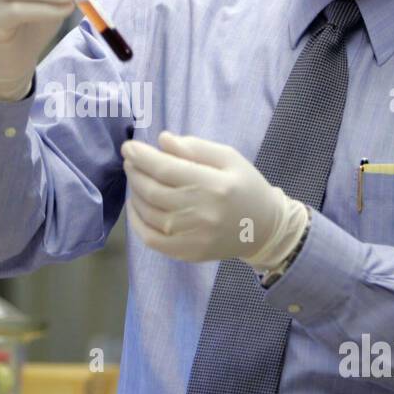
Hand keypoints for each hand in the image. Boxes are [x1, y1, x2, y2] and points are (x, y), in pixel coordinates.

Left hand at [121, 131, 308, 265]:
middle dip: (135, 172)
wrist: (264, 228)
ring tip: (135, 178)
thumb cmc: (246, 187)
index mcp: (214, 185)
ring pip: (148, 213)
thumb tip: (162, 141)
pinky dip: (137, 221)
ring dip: (135, 193)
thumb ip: (195, 148)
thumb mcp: (229, 158)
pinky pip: (151, 239)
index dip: (142, 157)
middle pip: (153, 191)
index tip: (128, 147)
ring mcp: (193, 237)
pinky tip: (136, 205)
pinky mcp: (189, 253)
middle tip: (130, 160)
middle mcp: (202, 213)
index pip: (166, 169)